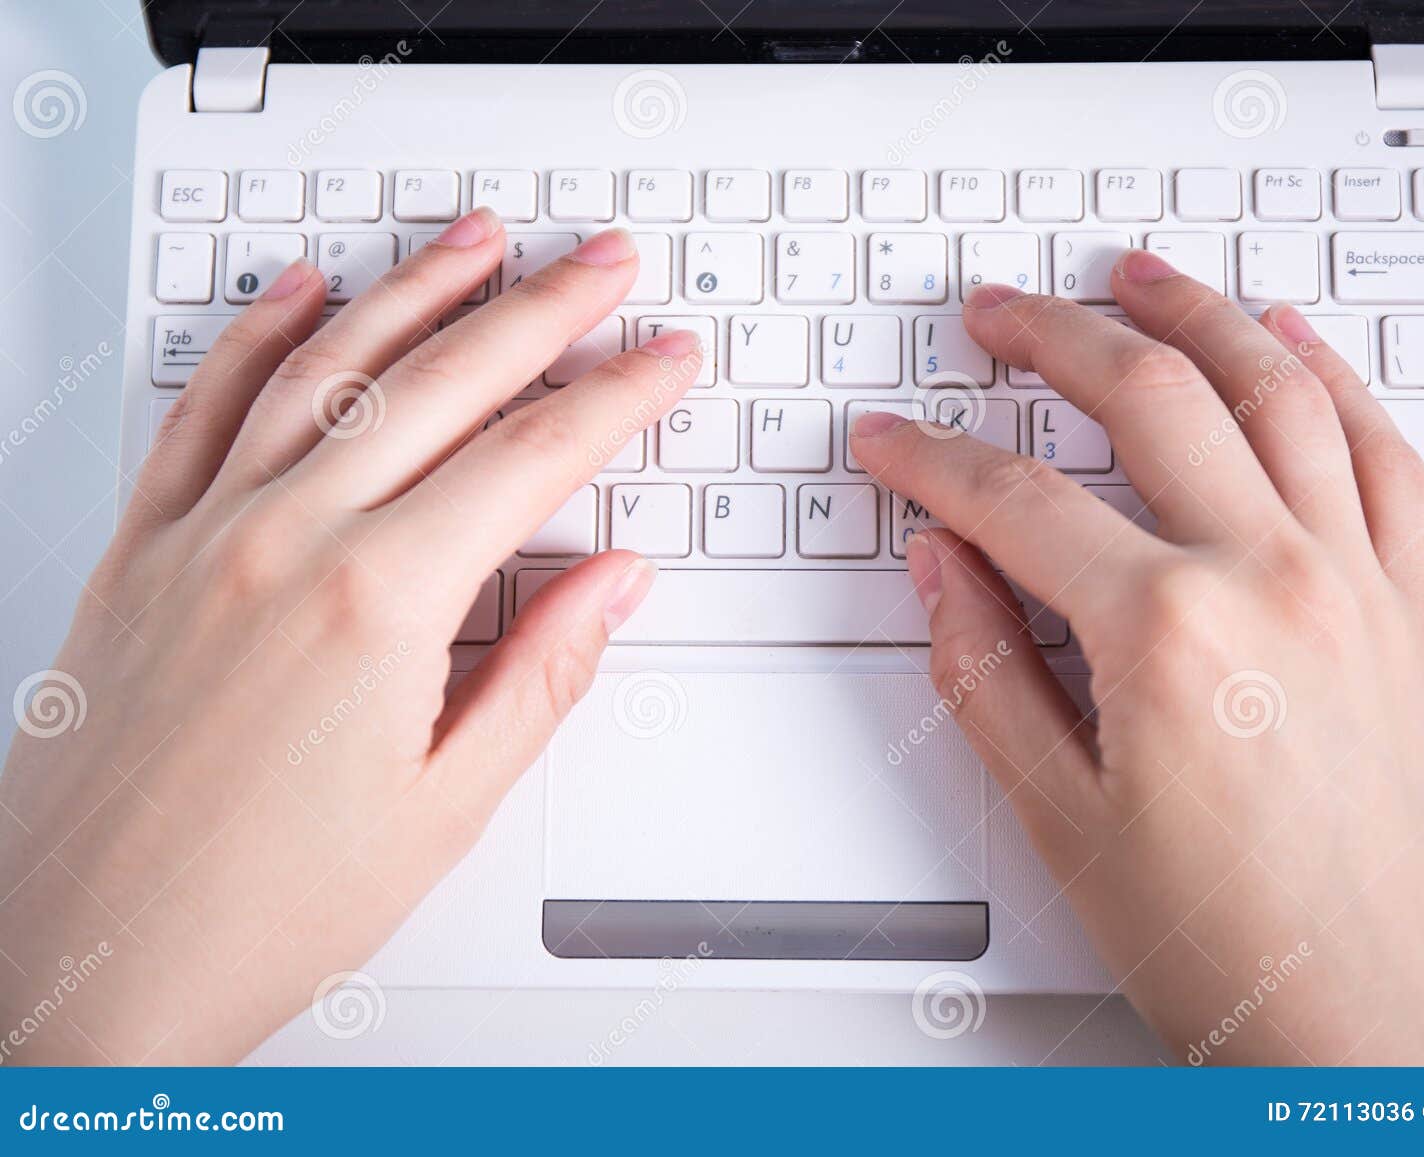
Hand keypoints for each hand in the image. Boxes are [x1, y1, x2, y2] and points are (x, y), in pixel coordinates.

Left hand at [0, 212, 698, 1063]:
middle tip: (602, 264)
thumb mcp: (445, 805)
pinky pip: (204, 406)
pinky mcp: (143, 548)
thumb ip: (541, 672)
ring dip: (415, 289)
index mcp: (379, 604)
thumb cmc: (256, 907)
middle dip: (542, 308)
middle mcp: (286, 541)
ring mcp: (204, 533)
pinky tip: (302, 290)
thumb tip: (612, 582)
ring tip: (478, 239)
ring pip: (329, 366)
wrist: (86, 959)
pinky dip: (259, 334)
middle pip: (445, 382)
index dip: (617, 395)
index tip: (662, 357)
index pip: (534, 457)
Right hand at [849, 249, 1423, 1064]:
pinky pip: (1385, 455)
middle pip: (1147, 398)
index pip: (1014, 498)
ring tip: (1139, 276)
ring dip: (1197, 313)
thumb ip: (987, 675)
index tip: (894, 440)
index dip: (931, 456)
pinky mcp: (1420, 613)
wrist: (1385, 1037)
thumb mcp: (1062, 825)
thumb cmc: (1236, 953)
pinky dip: (1335, 380)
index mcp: (1167, 638)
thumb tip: (944, 572)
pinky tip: (1295, 344)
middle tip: (999, 313)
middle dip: (1052, 336)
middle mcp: (1273, 584)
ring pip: (1276, 391)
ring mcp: (1361, 586)